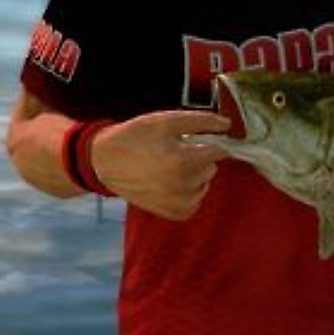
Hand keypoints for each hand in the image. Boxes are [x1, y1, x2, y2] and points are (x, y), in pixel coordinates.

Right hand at [91, 110, 230, 221]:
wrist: (105, 161)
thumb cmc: (135, 137)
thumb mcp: (166, 121)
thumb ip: (200, 121)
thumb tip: (227, 124)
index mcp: (184, 161)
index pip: (218, 151)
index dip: (208, 141)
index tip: (193, 139)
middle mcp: (184, 186)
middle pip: (211, 167)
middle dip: (198, 157)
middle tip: (173, 150)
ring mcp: (179, 203)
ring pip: (204, 184)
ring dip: (194, 174)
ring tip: (168, 166)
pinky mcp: (174, 213)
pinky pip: (195, 201)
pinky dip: (188, 191)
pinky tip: (169, 181)